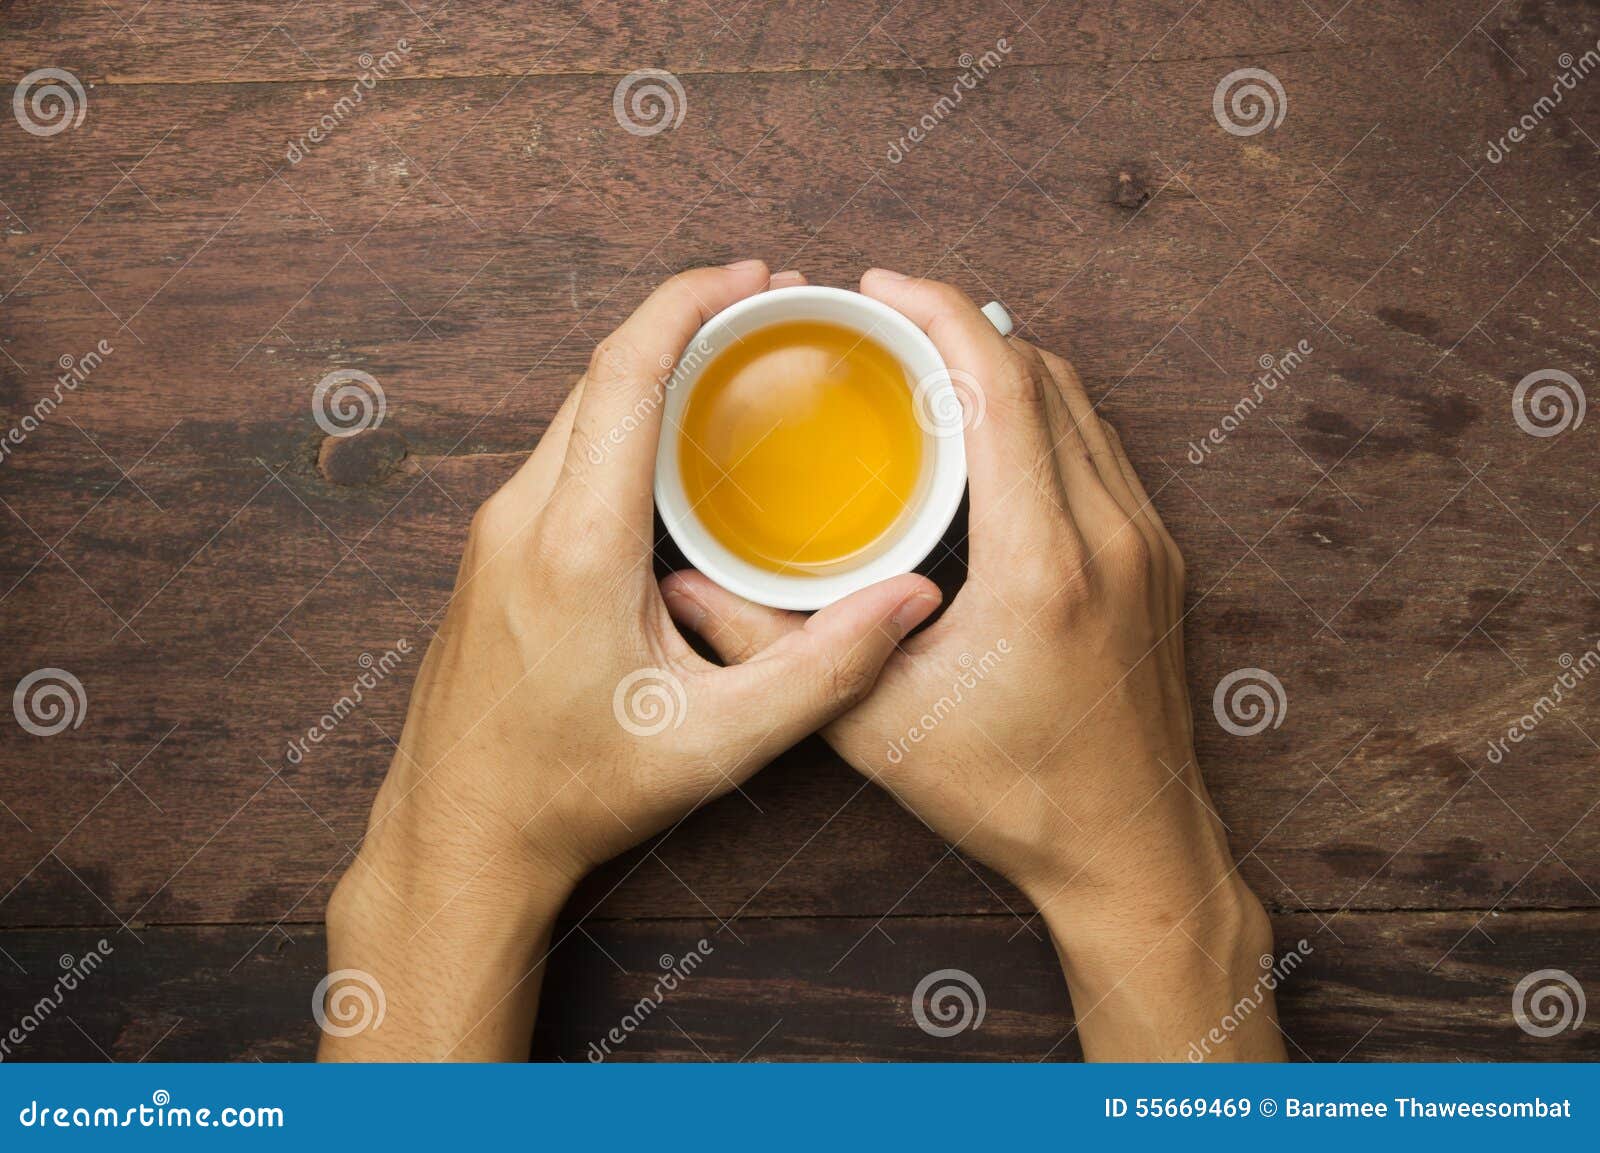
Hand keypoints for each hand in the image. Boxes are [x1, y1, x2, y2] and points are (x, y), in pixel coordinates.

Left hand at [321, 262, 941, 1060]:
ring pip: (576, 413)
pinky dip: (622, 423)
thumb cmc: (575, 792)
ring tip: (735, 368)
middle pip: (600, 376)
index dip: (689, 302)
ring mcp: (496, 532)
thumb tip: (911, 601)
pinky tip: (676, 451)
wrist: (460, 835)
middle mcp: (521, 518)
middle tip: (770, 314)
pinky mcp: (494, 552)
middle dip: (685, 325)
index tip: (757, 274)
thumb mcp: (717, 741)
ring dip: (651, 373)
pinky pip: (561, 454)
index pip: (624, 374)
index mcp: (574, 543)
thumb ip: (824, 671)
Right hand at [662, 270, 1280, 1060]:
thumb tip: (687, 586)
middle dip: (963, 326)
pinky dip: (1043, 413)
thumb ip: (772, 651)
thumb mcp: (872, 729)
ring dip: (1006, 365)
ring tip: (927, 363)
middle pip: (1045, 375)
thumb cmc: (1011, 795)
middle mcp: (1111, 536)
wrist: (1129, 850)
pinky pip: (1100, 447)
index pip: (1005, 388)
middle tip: (886, 321)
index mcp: (1044, 566)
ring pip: (1081, 405)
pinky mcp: (1157, 559)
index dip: (940, 314)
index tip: (880, 289)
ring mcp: (1146, 544)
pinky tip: (988, 431)